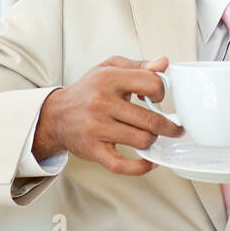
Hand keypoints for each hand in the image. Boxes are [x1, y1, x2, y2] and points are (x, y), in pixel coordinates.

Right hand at [34, 55, 182, 175]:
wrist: (56, 115)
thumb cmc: (87, 91)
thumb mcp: (109, 68)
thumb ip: (139, 65)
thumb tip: (163, 63)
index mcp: (109, 78)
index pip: (151, 84)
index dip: (161, 92)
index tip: (158, 98)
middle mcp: (102, 102)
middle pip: (150, 120)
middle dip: (169, 126)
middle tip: (174, 128)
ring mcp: (97, 128)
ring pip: (142, 140)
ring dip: (153, 141)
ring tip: (152, 137)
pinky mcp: (93, 150)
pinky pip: (122, 165)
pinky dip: (141, 167)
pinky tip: (150, 162)